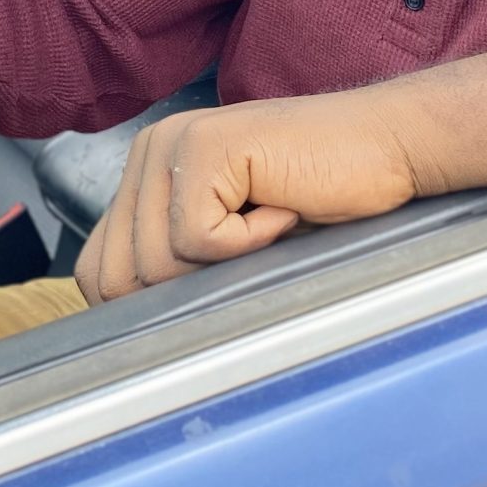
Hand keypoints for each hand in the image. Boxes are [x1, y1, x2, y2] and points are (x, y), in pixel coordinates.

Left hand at [74, 53, 486, 303]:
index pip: (99, 270)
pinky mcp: (208, 148)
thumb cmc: (320, 202)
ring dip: (223, 265)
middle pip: (120, 275)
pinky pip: (199, 239)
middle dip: (187, 288)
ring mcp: (174, 144)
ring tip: (269, 225)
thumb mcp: (229, 243)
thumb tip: (128, 341)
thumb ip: (175, 266)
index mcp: (146, 173)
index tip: (207, 296)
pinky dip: (250, 242)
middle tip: (250, 254)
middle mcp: (149, 151)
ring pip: (156, 263)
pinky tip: (283, 209)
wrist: (386, 150)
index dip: (146, 305)